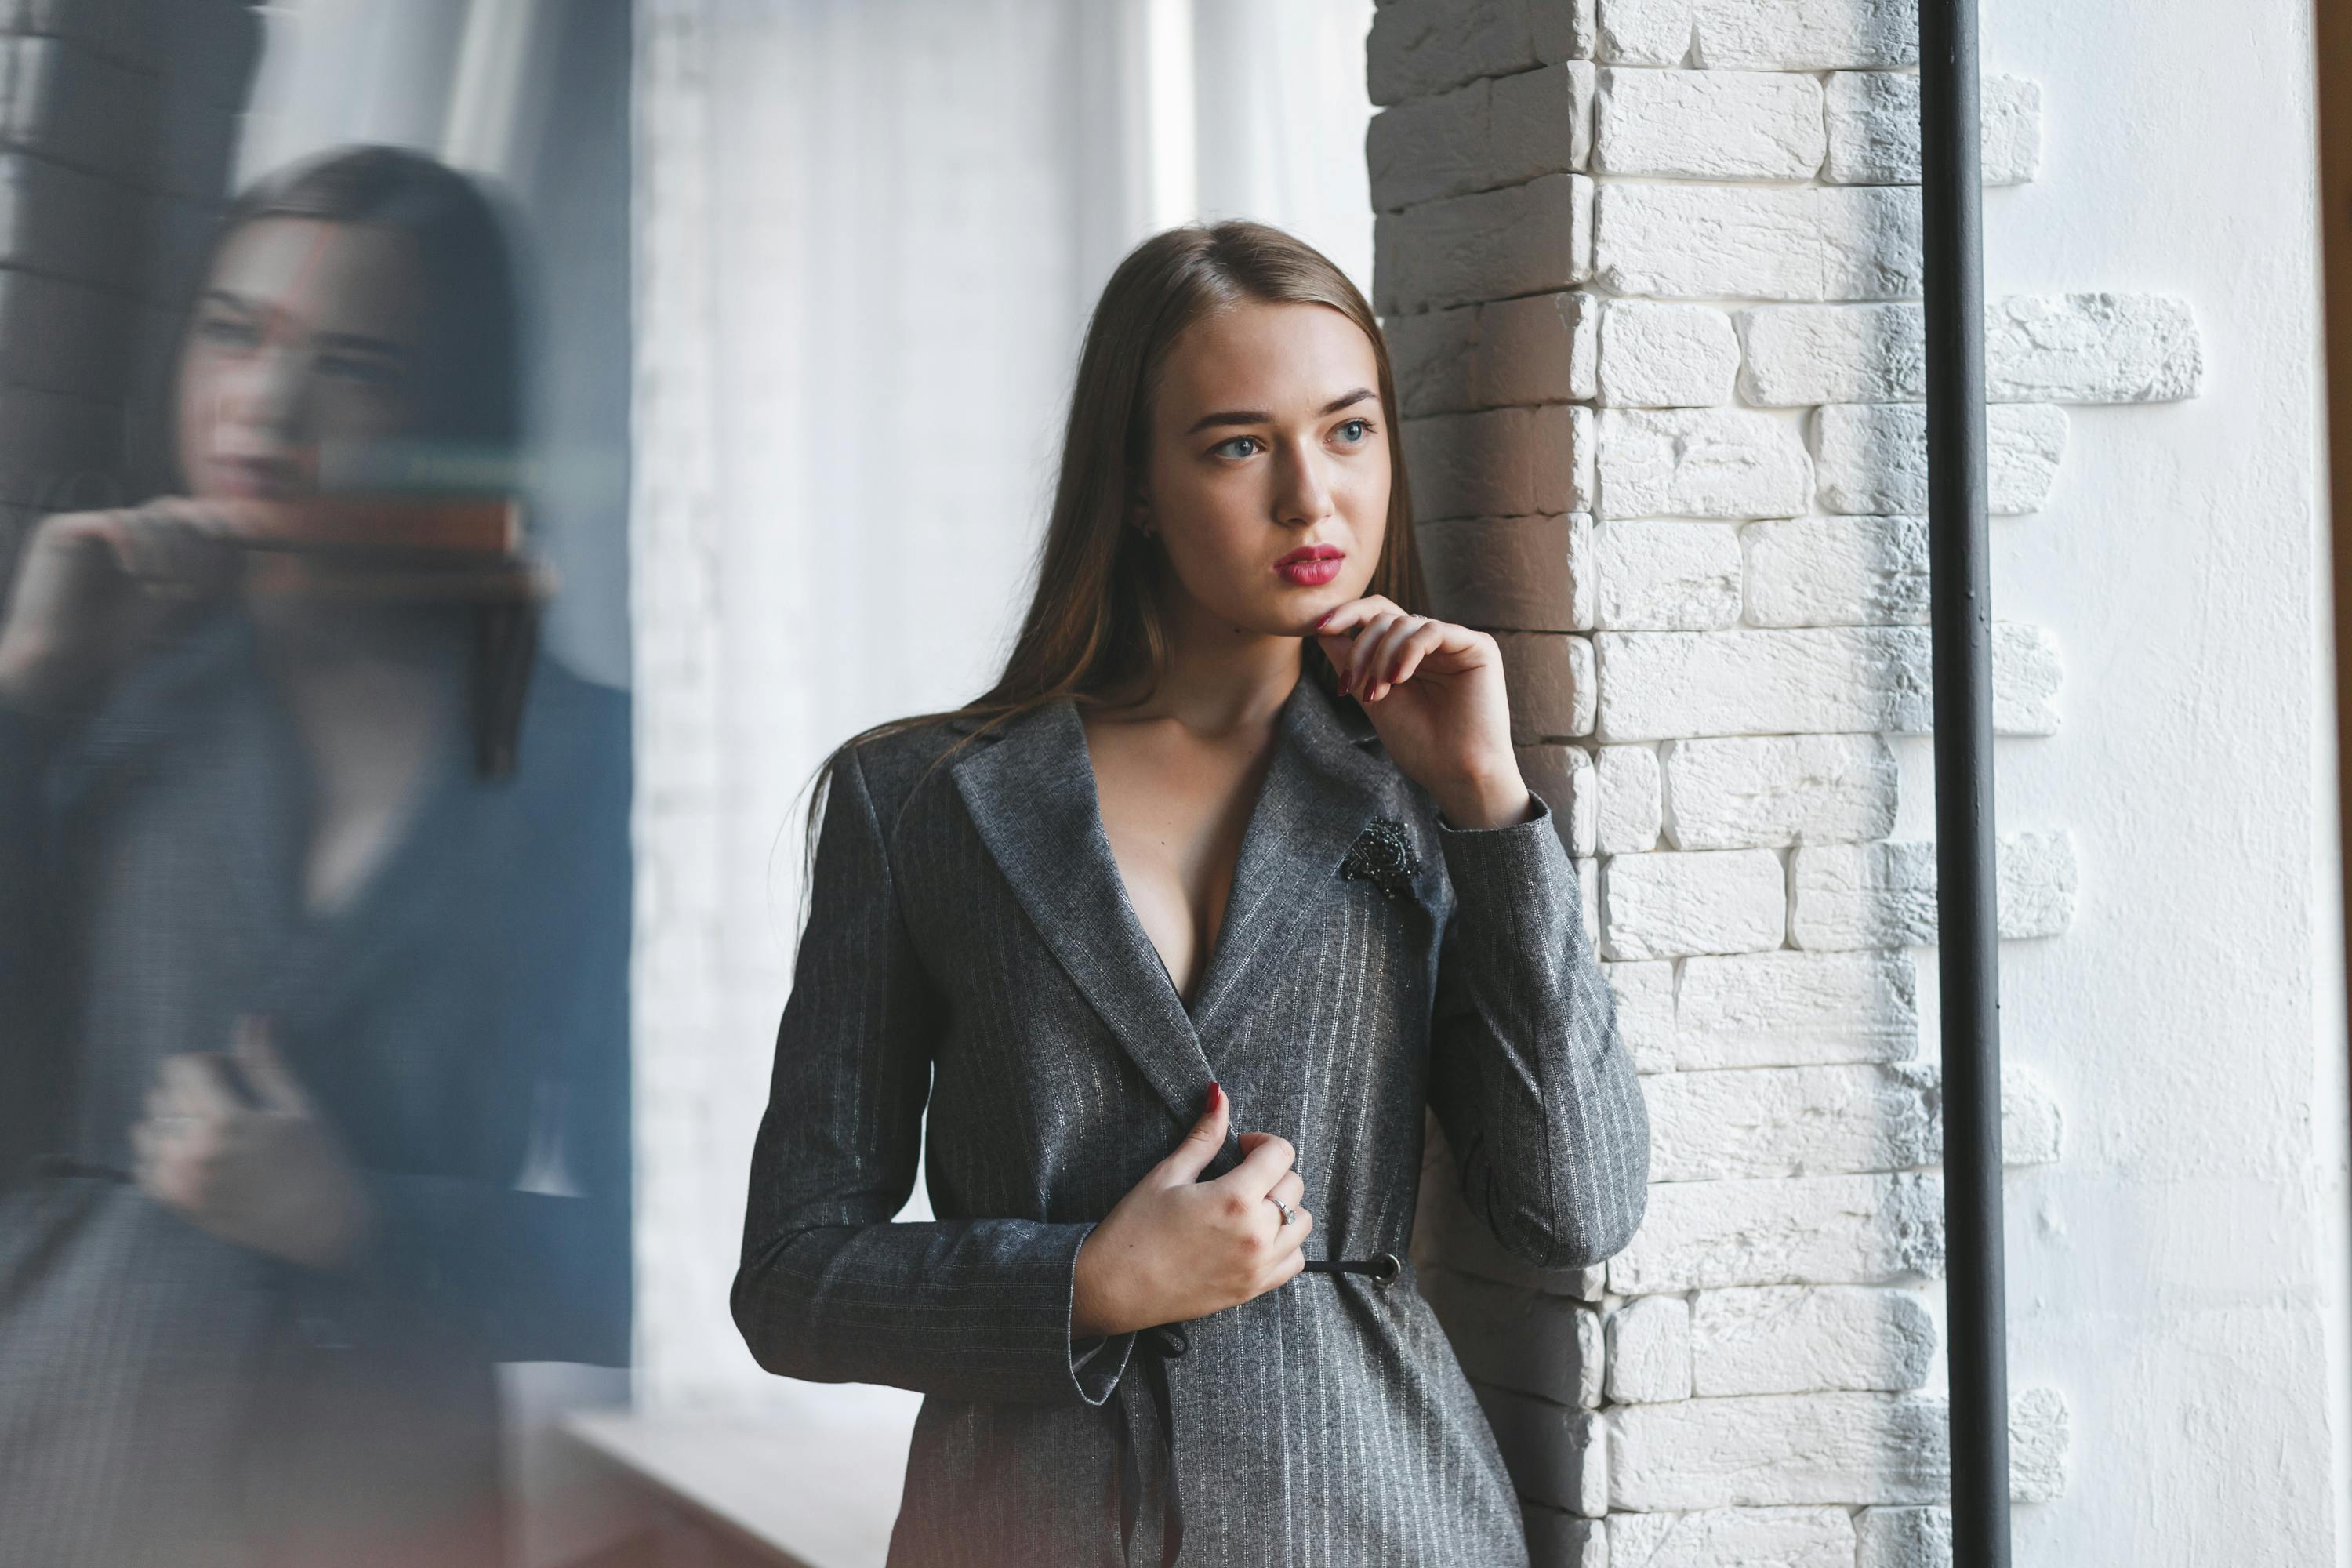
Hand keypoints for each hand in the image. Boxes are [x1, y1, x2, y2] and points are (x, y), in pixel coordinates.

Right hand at [0, 499, 257, 714]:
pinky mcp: (64, 531)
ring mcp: (91, 526)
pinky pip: (115, 523)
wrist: (67, 659)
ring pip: (148, 516)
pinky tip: (136, 575)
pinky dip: (136, 548)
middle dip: (195, 544)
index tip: (239, 542)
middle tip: (192, 585)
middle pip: (173, 509)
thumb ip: (205, 566)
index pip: (187, 514)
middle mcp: (120, 528)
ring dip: (168, 554)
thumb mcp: (174, 597)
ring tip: (162, 591)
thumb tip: (246, 538)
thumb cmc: (118, 637)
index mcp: (145, 541)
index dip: (216, 524)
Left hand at [131, 1015, 372, 1271]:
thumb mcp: (298, 1107)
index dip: (207, 1061)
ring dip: (170, 1119)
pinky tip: (190, 1153)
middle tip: (226, 1099)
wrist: (322, 1226)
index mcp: (226, 1121)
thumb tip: (254, 1018)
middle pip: (161, 1095)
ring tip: (206, 1128)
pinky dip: (157, 1153)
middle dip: (189, 1087)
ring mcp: (180, 1182)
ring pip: (145, 1129)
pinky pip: (142, 1167)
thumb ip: (266, 1063)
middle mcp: (194, 1151)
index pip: (183, 1068)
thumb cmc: (319, 1162)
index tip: (232, 1072)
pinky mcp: (176, 1205)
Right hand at [1072, 1084, 1311, 1336]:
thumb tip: (1219, 1096)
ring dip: (1284, 1207)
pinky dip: (1285, 1244)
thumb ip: (1204, 1137)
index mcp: (1235, 1198)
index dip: (1261, 1142)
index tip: (1241, 1148)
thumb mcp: (1167, 1175)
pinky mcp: (1253, 1289)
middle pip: (1294, 1185)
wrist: (1115, 1289)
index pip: (1281, 1153)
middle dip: (1271, 1171)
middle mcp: (1257, 1234)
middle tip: (1240, 1175)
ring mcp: (1259, 1266)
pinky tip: (1255, 1236)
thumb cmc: (1134, 1230)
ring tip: (1250, 1206)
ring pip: (1302, 1222)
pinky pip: (1294, 1260)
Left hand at [1313, 596, 1535, 829]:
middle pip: (1385, 616)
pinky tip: (1399, 679)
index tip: (1318, 627)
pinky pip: (1432, 630)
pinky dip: (1407, 651)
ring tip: (1378, 693)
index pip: (1377, 617)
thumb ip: (1351, 663)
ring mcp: (1456, 643)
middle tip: (1352, 685)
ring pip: (1403, 623)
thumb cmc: (1419, 743)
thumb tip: (1321, 630)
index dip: (1348, 615)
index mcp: (1411, 654)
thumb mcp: (1372, 698)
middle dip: (1360, 648)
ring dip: (1380, 656)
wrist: (1455, 774)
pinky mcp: (1478, 647)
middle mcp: (1434, 644)